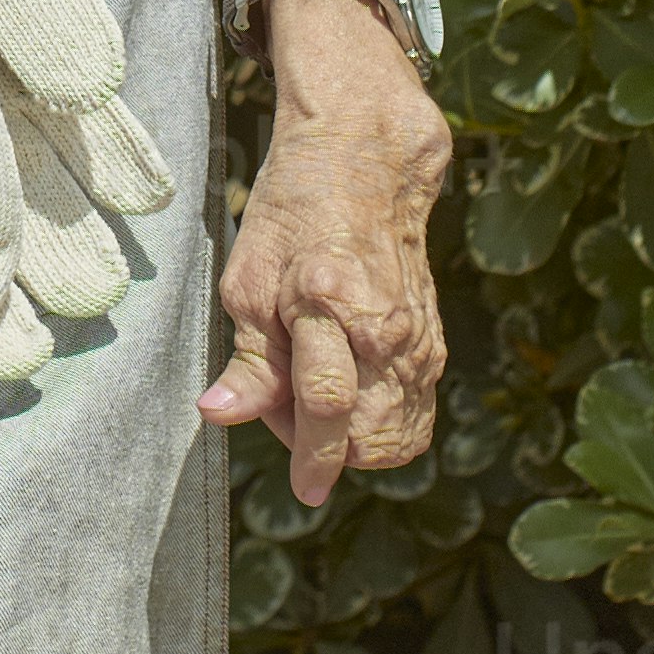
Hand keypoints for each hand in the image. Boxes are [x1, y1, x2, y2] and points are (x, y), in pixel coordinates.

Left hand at [202, 13, 449, 508]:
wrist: (365, 164)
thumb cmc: (293, 215)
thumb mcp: (246, 279)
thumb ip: (246, 358)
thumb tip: (219, 416)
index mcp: (327, 302)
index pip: (324, 403)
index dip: (311, 455)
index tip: (304, 489)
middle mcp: (384, 328)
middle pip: (368, 434)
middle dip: (323, 446)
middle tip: (284, 403)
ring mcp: (418, 339)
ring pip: (399, 435)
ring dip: (355, 441)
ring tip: (315, 394)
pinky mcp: (435, 346)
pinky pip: (417, 415)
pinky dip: (384, 425)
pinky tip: (350, 392)